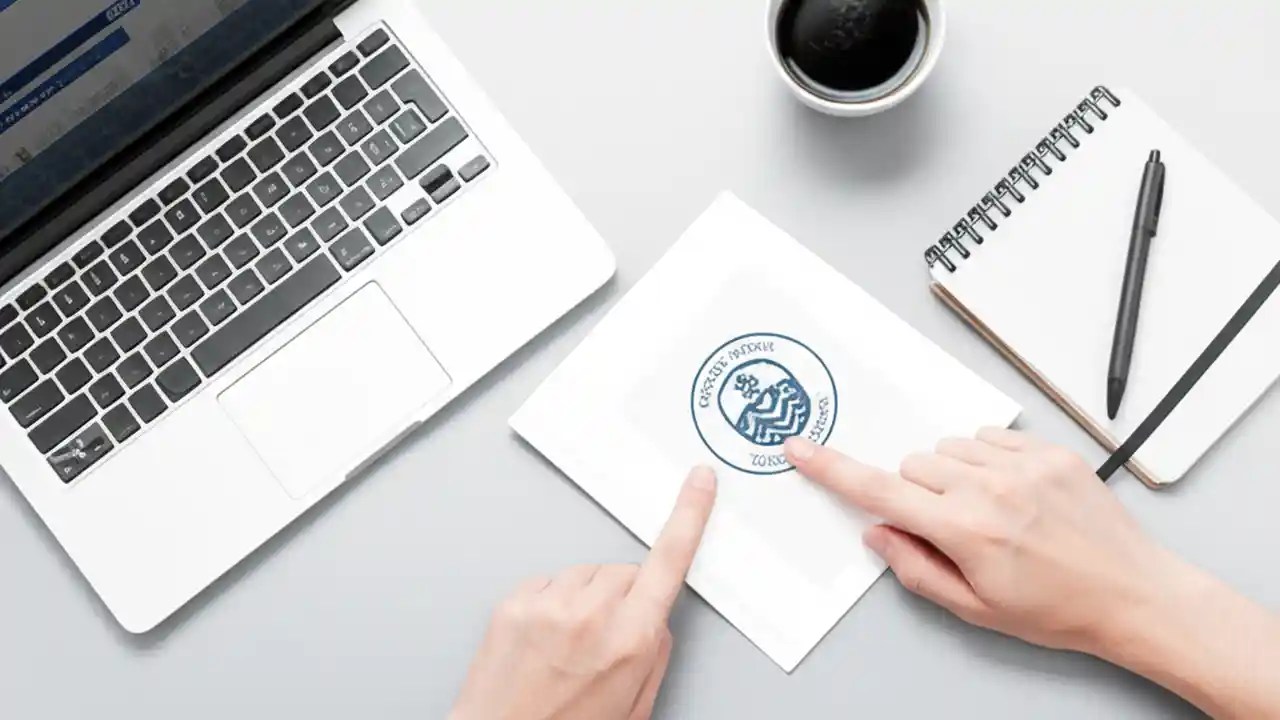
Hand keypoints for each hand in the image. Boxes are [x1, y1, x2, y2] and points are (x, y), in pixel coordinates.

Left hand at [449, 467, 717, 719]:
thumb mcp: (635, 705)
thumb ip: (653, 653)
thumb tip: (654, 618)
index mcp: (630, 640)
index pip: (669, 562)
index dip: (689, 516)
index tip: (699, 484)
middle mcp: (590, 614)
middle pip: (624, 572)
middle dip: (624, 597)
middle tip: (605, 642)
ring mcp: (548, 604)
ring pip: (585, 575)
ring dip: (585, 600)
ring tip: (568, 648)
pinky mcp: (514, 603)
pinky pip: (548, 584)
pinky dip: (552, 604)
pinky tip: (545, 642)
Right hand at [784, 429, 1182, 653]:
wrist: (1133, 595)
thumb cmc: (1059, 609)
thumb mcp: (975, 608)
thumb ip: (915, 568)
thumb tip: (878, 533)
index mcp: (965, 531)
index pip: (880, 492)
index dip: (833, 470)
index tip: (803, 450)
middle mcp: (991, 489)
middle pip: (913, 467)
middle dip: (916, 495)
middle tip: (949, 528)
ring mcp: (1023, 465)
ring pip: (948, 449)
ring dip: (951, 474)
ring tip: (987, 510)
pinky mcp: (1050, 451)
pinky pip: (989, 438)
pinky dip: (986, 460)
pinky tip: (1010, 492)